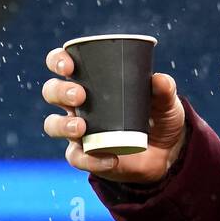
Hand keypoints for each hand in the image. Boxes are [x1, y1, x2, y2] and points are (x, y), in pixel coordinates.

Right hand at [42, 47, 188, 184]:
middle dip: (59, 91)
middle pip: (52, 92)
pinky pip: (78, 158)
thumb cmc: (160, 116)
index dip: (58, 60)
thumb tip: (159, 80)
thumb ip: (165, 90)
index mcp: (93, 81)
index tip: (68, 65)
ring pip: (53, 125)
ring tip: (81, 128)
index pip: (64, 64)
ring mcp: (80, 131)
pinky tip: (110, 158)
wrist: (167, 152)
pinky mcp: (87, 156)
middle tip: (80, 95)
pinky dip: (91, 160)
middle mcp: (79, 104)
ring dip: (63, 125)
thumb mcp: (166, 102)